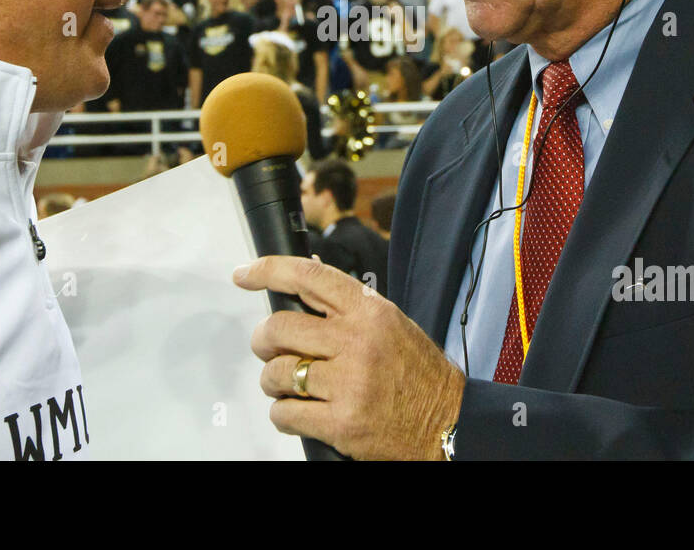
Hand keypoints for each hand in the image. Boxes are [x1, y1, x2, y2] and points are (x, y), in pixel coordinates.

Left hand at [233, 255, 464, 459]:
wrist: (448, 423)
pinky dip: (283, 414)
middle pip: (279, 328)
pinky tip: (298, 412)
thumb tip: (306, 281)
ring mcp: (349, 383)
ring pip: (277, 373)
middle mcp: (357, 342)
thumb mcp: (392, 324)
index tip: (245, 274)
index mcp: (370, 311)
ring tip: (289, 386)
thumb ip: (349, 306)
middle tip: (269, 349)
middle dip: (265, 341)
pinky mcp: (341, 423)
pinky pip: (285, 414)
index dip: (268, 270)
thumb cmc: (419, 374)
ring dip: (274, 381)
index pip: (309, 276)